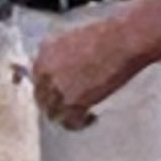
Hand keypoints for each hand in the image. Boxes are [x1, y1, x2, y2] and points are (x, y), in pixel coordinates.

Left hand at [31, 10, 147, 127]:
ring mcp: (57, 88)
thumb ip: (61, 58)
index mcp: (44, 53)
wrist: (123, 41)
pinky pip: (69, 122)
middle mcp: (46, 71)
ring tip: (84, 114)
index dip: (49, 89)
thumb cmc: (106, 37)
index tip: (61, 93)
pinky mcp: (73, 102)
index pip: (37, 79)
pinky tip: (92, 117)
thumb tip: (63, 74)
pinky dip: (80, 123)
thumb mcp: (73, 41)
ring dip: (67, 116)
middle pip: (41, 98)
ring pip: (53, 113)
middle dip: (56, 104)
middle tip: (72, 107)